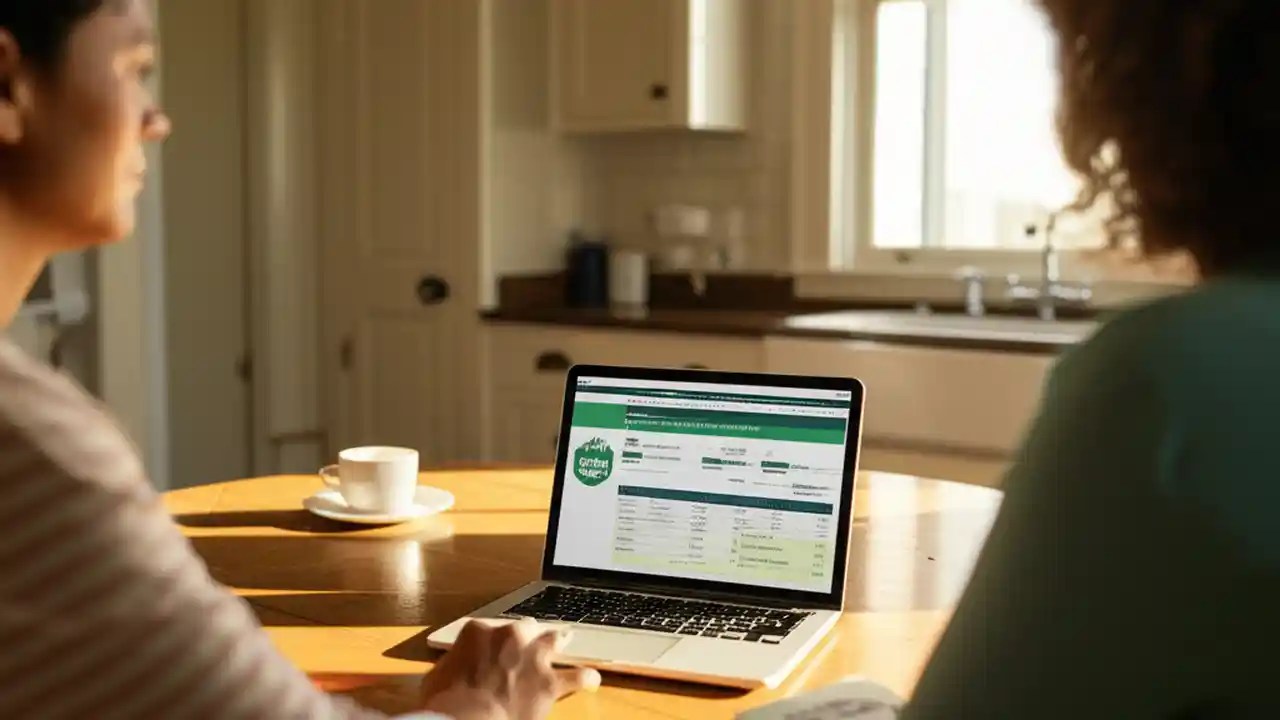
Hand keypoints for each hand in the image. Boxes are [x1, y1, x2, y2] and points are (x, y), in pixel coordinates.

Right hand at [420, 619, 601, 719]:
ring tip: (567, 638)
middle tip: (532, 638)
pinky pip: (576, 677)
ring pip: (553, 642)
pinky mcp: (550, 682)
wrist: (469, 719)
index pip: (485, 630)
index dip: (490, 642)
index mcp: (477, 632)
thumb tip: (454, 673)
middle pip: (524, 629)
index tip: (490, 650)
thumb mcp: (436, 678)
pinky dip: (585, 678)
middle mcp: (509, 636)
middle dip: (528, 634)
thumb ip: (452, 667)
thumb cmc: (444, 702)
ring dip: (559, 642)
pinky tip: (592, 679)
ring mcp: (533, 657)